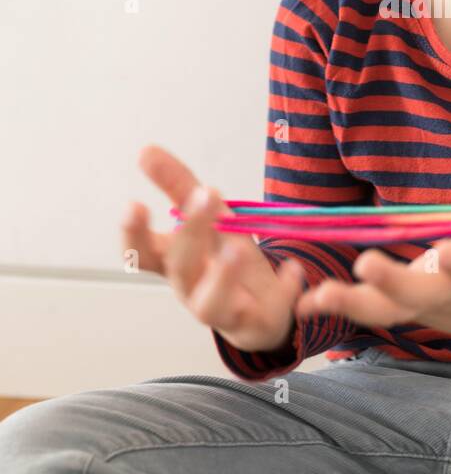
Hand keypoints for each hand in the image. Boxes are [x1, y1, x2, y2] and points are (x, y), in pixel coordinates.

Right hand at [122, 144, 304, 353]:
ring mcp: (224, 311)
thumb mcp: (207, 219)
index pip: (142, 254)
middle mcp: (192, 289)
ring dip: (221, 277)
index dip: (134, 234)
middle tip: (205, 195)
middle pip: (181, 268)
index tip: (135, 204)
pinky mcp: (258, 323)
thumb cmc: (222, 261)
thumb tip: (146, 150)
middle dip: (190, 233)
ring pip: (210, 305)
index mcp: (176, 263)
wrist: (259, 311)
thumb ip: (179, 186)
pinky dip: (283, 290)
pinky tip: (293, 269)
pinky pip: (271, 310)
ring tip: (236, 249)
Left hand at [294, 179, 450, 361]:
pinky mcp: (409, 311)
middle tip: (364, 265)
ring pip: (388, 311)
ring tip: (318, 297)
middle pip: (421, 292)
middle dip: (392, 281)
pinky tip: (303, 302)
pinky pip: (371, 313)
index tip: (449, 251)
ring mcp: (429, 306)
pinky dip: (340, 309)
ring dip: (353, 304)